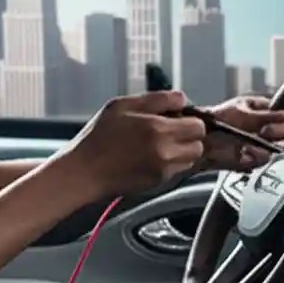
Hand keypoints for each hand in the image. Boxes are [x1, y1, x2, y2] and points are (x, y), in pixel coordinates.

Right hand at [66, 90, 206, 196]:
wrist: (84, 171)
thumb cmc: (99, 135)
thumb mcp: (123, 105)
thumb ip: (158, 99)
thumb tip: (183, 100)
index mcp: (158, 128)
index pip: (198, 125)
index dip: (188, 119)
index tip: (175, 118)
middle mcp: (165, 151)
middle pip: (199, 144)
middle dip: (189, 137)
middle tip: (170, 132)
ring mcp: (163, 170)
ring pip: (190, 159)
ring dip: (182, 151)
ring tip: (160, 145)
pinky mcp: (158, 183)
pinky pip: (177, 170)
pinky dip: (170, 163)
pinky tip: (150, 158)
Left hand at [198, 95, 283, 171]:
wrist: (199, 140)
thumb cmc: (217, 120)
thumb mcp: (244, 114)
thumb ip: (270, 118)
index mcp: (263, 110)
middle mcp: (264, 127)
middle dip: (276, 135)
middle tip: (263, 132)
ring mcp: (259, 143)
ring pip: (275, 149)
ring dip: (262, 148)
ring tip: (247, 145)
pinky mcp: (252, 158)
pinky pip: (261, 160)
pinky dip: (253, 158)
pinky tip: (243, 153)